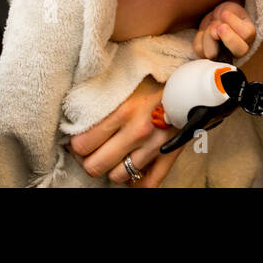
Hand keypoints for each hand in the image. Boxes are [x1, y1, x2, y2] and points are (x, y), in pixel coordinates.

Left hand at [68, 75, 182, 186]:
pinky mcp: (170, 154)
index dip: (76, 145)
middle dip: (91, 160)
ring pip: (118, 176)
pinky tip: (133, 170)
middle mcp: (138, 131)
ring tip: (116, 155)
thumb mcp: (123, 81)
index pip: (82, 145)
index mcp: (123, 111)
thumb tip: (73, 123)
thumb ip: (100, 100)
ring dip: (114, 169)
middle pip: (96, 166)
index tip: (79, 141)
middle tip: (94, 151)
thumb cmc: (151, 78)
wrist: (188, 79)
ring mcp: (155, 146)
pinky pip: (148, 184)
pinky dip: (137, 183)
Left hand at [193, 1, 255, 59]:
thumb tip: (216, 32)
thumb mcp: (231, 9)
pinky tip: (205, 32)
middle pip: (239, 51)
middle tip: (219, 26)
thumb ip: (228, 17)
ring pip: (213, 53)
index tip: (224, 14)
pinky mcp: (208, 56)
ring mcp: (223, 56)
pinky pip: (200, 50)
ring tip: (211, 25)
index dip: (233, 23)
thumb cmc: (227, 12)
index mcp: (249, 36)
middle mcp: (240, 50)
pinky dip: (200, 37)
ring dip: (208, 35)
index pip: (246, 34)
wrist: (217, 16)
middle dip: (227, 36)